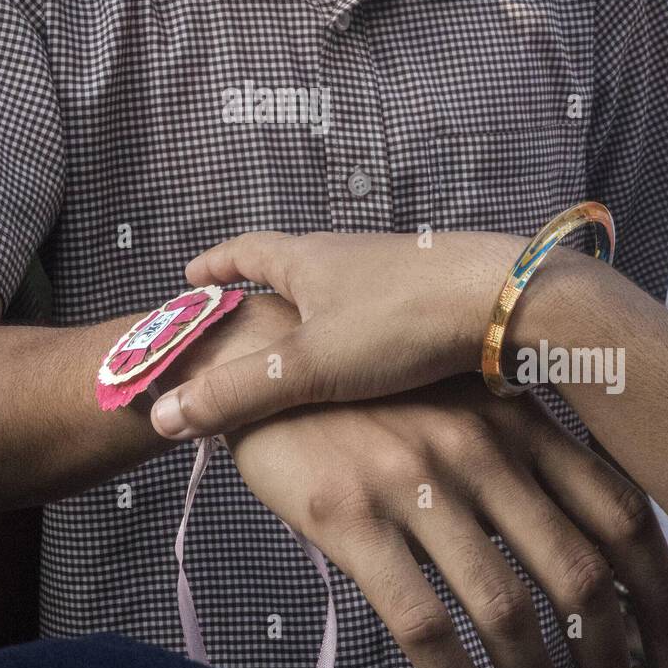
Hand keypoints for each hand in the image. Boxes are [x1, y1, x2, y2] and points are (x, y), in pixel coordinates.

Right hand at [150, 229, 521, 438]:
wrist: (507, 302)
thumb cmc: (400, 325)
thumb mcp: (306, 367)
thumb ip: (235, 393)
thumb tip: (161, 414)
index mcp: (309, 261)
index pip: (247, 252)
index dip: (216, 266)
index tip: (192, 275)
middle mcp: (350, 256)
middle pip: (294, 265)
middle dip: (265, 287)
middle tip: (244, 308)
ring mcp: (396, 272)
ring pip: (343, 288)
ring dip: (318, 309)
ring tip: (305, 342)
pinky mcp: (436, 296)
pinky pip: (383, 310)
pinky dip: (364, 330)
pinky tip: (376, 363)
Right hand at [227, 375, 667, 667]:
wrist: (265, 360)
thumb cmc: (368, 392)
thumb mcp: (457, 407)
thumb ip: (516, 462)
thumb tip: (575, 549)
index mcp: (513, 423)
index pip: (617, 510)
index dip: (653, 586)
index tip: (667, 641)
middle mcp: (478, 449)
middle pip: (575, 571)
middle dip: (608, 654)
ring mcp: (416, 482)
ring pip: (504, 607)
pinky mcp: (352, 515)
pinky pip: (421, 620)